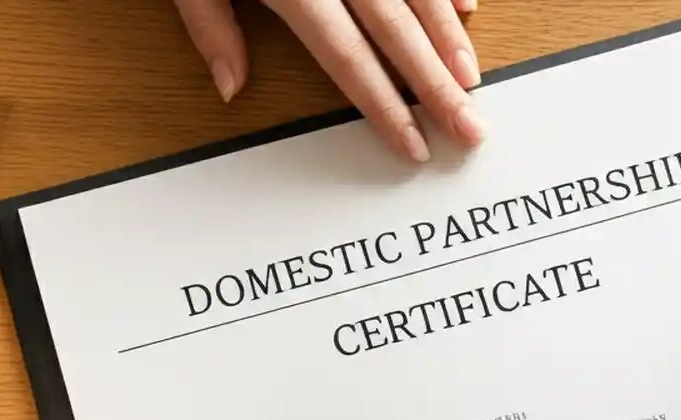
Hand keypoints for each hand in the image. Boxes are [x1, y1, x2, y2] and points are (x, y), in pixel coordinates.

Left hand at [173, 0, 484, 162]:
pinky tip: (466, 8)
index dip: (383, 105)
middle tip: (471, 128)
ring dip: (447, 37)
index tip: (412, 144)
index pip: (346, 57)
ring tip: (470, 80)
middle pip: (396, 32)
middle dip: (436, 86)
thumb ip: (209, 25)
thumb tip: (230, 87)